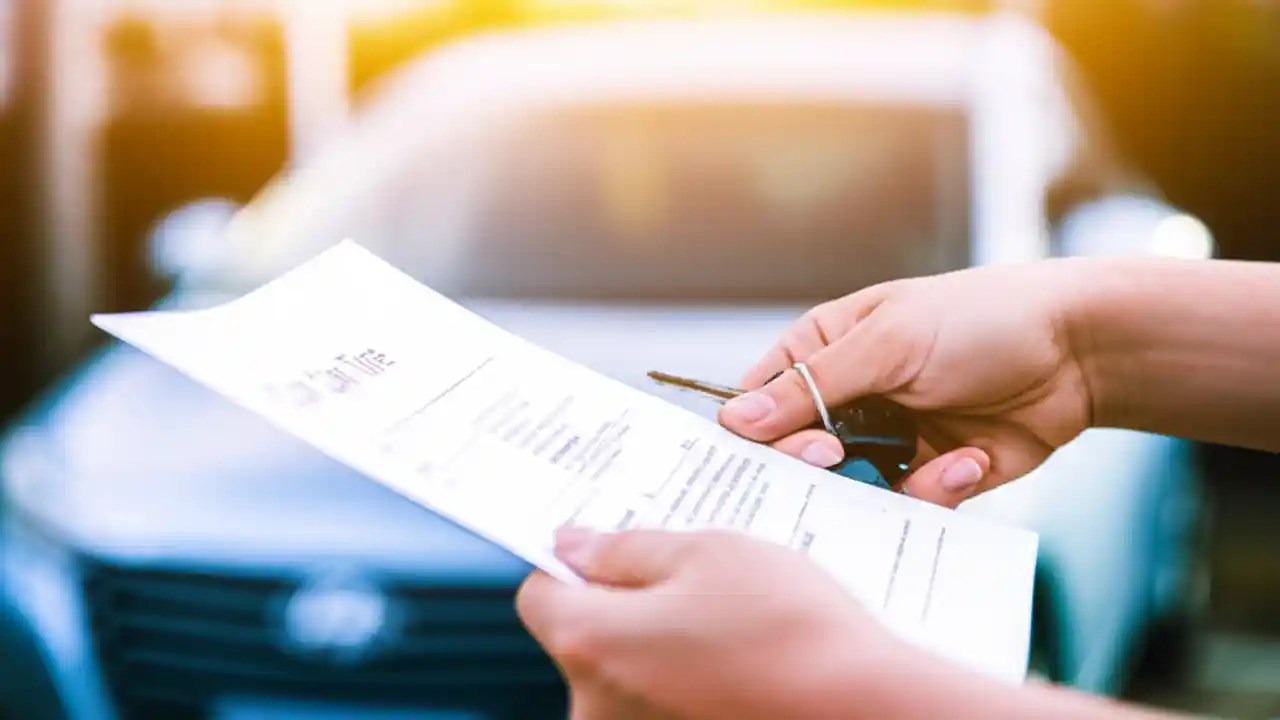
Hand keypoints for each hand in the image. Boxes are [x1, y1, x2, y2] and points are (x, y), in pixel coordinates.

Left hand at [516, 527, 929, 719]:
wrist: (866, 705)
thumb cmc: (791, 628)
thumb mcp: (706, 553)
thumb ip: (625, 550)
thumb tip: (574, 545)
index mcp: (592, 642)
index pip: (538, 595)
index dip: (570, 565)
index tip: (608, 552)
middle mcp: (597, 704)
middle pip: (581, 638)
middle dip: (622, 605)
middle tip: (688, 582)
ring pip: (622, 673)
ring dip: (655, 643)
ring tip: (722, 623)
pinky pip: (655, 702)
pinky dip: (681, 680)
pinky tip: (732, 660)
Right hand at [719, 263, 1092, 506]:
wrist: (1079, 350)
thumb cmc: (979, 319)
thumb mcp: (888, 342)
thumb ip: (812, 386)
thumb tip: (736, 422)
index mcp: (824, 352)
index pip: (761, 405)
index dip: (760, 436)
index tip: (787, 451)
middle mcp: (849, 400)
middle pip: (797, 459)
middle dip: (823, 470)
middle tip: (844, 462)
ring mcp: (888, 439)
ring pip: (850, 493)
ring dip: (889, 487)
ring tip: (939, 462)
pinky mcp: (929, 475)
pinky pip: (905, 507)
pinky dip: (937, 492)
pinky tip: (971, 459)